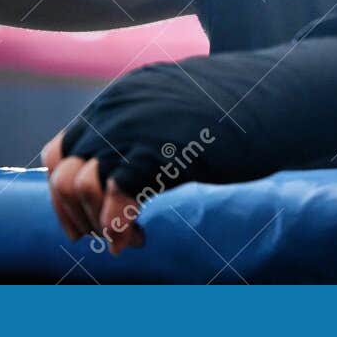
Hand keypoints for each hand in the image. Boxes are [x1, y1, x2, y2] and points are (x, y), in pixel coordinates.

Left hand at [40, 35, 336, 254]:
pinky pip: (114, 199)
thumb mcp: (176, 114)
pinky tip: (138, 241)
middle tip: (108, 239)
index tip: (85, 224)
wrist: (276, 99)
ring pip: (81, 187)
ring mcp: (134, 127)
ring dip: (98, 226)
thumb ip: (143, 135)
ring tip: (130, 240)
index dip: (65, 195)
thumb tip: (121, 182)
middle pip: (63, 174)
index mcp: (120, 96)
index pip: (60, 151)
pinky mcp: (157, 151)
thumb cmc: (235, 114)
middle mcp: (118, 108)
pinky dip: (118, 228)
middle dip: (76, 217)